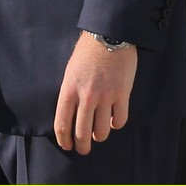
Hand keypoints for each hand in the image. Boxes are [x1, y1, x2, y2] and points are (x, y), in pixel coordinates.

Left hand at [54, 32, 136, 153]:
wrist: (109, 35)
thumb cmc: (87, 52)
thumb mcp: (70, 71)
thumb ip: (70, 93)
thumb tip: (71, 115)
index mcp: (69, 89)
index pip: (62, 123)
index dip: (64, 139)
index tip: (67, 145)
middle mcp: (86, 96)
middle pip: (82, 132)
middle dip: (82, 146)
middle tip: (83, 149)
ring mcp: (105, 96)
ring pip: (102, 131)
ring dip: (100, 136)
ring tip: (99, 135)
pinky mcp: (122, 94)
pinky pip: (119, 120)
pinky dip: (116, 124)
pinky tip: (113, 121)